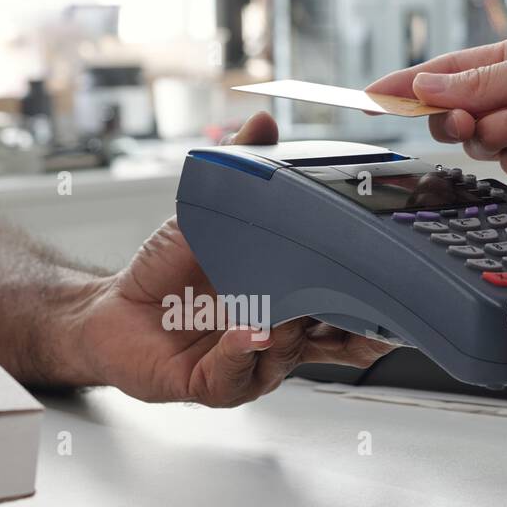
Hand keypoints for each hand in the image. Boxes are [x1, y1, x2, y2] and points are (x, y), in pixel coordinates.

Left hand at [78, 112, 395, 405]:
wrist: (114, 312)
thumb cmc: (168, 273)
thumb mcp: (207, 212)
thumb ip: (242, 170)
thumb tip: (262, 123)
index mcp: (291, 296)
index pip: (347, 301)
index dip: (374, 296)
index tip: (392, 273)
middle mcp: (280, 334)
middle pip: (339, 339)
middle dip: (358, 326)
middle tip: (364, 304)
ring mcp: (252, 362)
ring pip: (290, 355)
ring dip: (291, 332)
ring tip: (287, 311)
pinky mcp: (217, 384)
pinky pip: (237, 372)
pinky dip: (243, 350)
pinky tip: (248, 331)